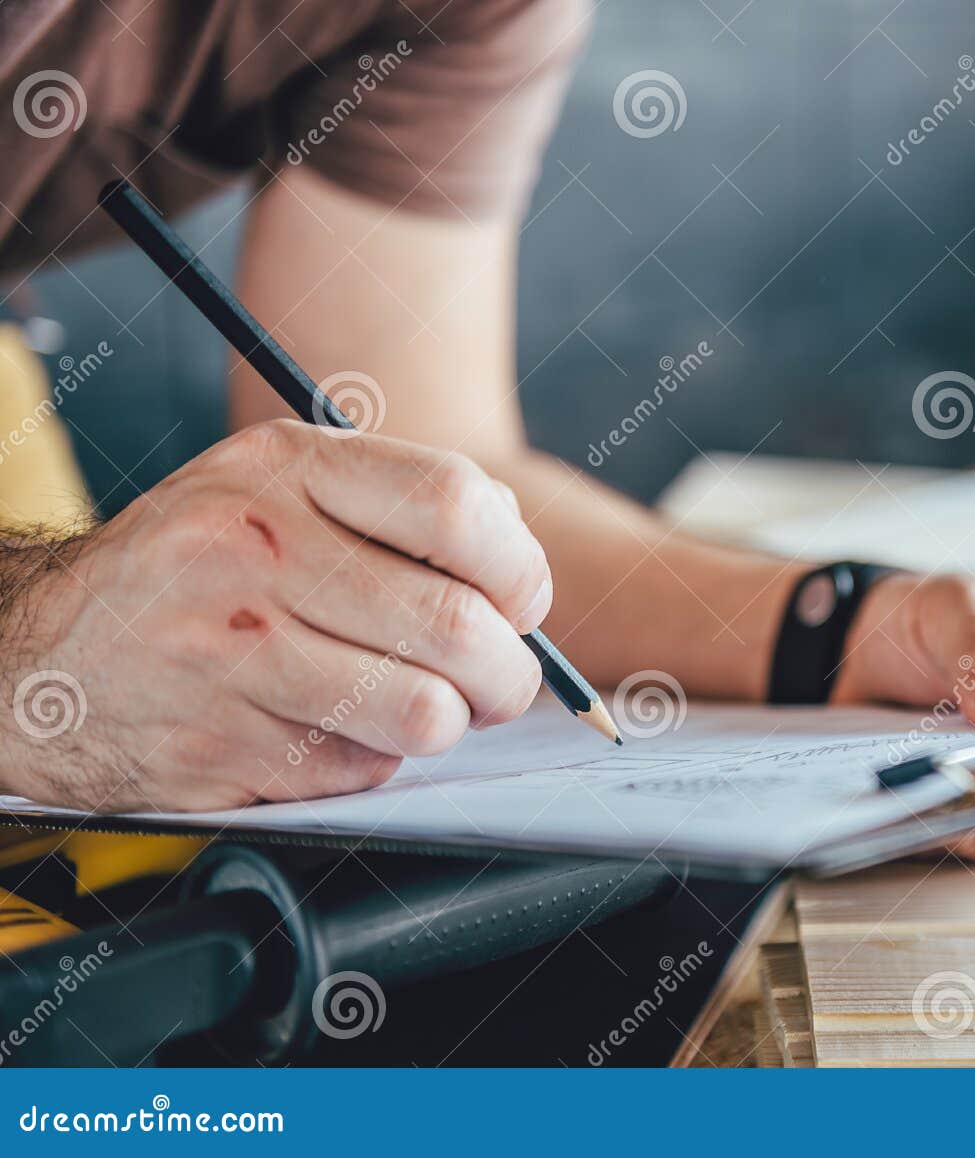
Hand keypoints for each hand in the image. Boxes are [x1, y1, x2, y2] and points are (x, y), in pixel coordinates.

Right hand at [0, 420, 550, 811]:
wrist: (36, 650)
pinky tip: (330, 728)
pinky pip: (362, 770)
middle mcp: (255, 552)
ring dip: (449, 723)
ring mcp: (230, 656)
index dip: (519, 566)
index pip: (456, 505)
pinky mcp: (218, 746)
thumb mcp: (276, 486)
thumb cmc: (192, 568)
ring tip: (423, 706)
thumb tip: (519, 564)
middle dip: (508, 672)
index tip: (520, 601)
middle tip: (497, 681)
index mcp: (284, 468)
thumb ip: (397, 504)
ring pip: (424, 713)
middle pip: (458, 624)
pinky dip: (372, 759)